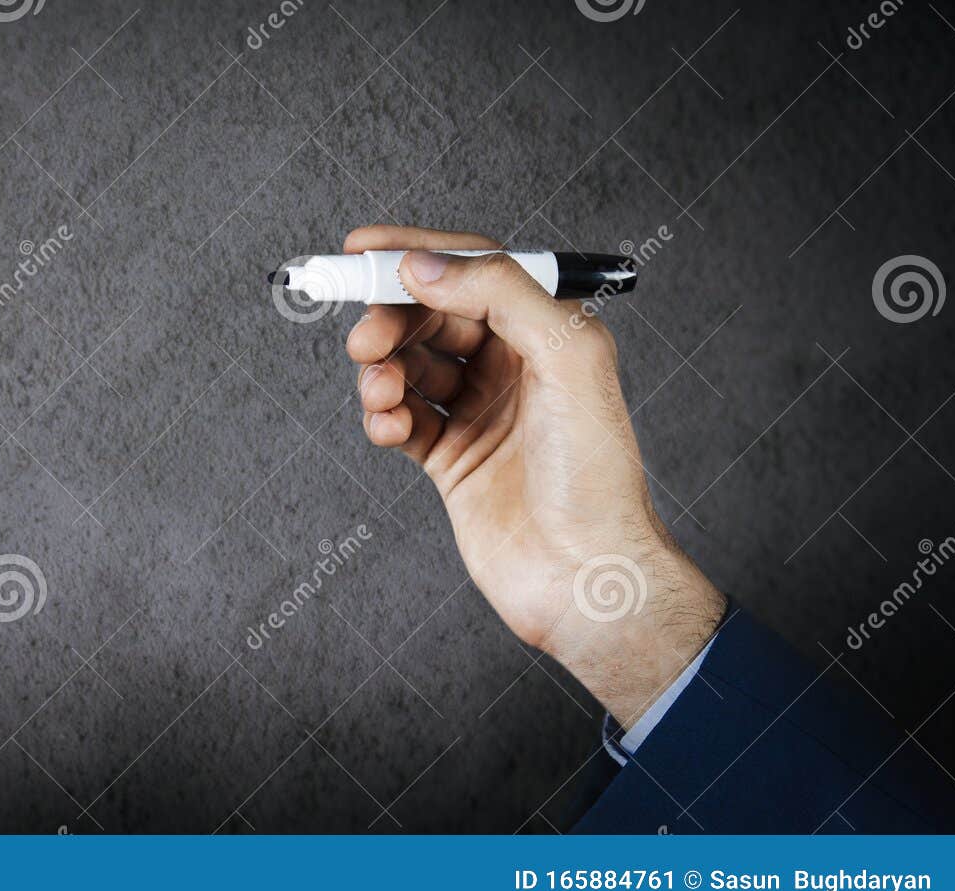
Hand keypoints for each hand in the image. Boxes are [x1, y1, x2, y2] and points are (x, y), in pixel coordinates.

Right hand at [345, 225, 724, 727]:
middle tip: (365, 340)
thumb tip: (423, 265)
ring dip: (382, 371)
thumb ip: (500, 293)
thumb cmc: (595, 476)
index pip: (472, 268)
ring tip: (379, 393)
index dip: (415, 253)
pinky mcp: (451, 459)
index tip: (360, 249)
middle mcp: (512, 366)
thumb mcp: (567, 358)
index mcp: (545, 333)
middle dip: (389, 320)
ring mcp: (479, 413)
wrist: (583, 577)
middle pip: (430, 316)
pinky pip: (401, 418)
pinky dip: (384, 417)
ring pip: (409, 366)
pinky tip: (389, 429)